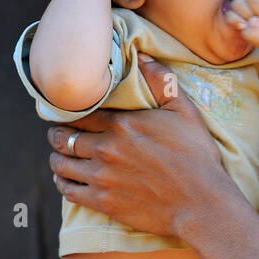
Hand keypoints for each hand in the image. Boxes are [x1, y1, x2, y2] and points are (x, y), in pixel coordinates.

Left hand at [47, 73, 229, 241]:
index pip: (78, 112)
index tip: (69, 113)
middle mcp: (105, 148)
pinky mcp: (103, 201)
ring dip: (57, 158)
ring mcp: (102, 177)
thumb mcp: (185, 112)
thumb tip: (143, 55)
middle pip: (63, 137)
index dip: (69, 111)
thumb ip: (162, 81)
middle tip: (59, 133)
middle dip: (57, 133)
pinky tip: (65, 179)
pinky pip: (68, 191)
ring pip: (60, 164)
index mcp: (122, 124)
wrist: (201, 202)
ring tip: (60, 156)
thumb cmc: (196, 156)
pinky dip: (62, 183)